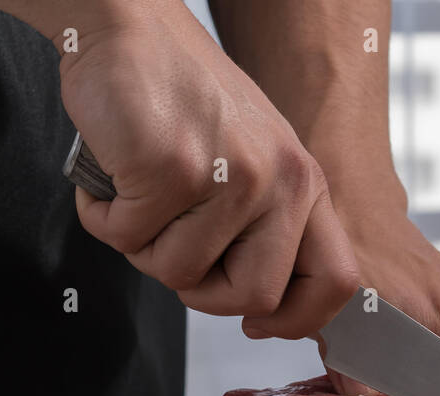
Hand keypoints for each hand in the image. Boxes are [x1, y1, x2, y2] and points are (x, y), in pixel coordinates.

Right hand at [56, 2, 357, 337]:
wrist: (127, 24)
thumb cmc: (177, 96)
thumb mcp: (249, 161)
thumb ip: (262, 226)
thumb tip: (257, 308)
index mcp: (305, 182)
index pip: (336, 282)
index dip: (295, 319)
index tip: (253, 322)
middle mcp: (281, 179)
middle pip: (252, 298)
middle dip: (199, 291)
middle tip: (169, 245)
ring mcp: (230, 176)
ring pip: (177, 274)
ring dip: (139, 244)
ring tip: (136, 188)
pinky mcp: (172, 170)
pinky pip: (126, 239)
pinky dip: (102, 216)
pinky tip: (111, 170)